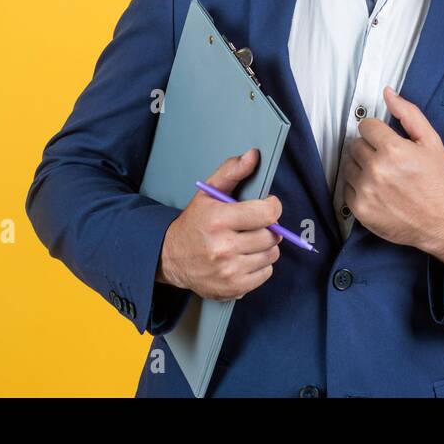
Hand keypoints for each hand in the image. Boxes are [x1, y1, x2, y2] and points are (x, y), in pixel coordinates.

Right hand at [156, 148, 282, 300]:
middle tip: (254, 226)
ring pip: (271, 255)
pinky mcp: (234, 288)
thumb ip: (232, 171)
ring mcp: (229, 271)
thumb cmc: (194, 223)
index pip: (266, 214)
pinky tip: (244, 258)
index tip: (268, 206)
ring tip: (247, 242)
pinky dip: (259, 266)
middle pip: (271, 236)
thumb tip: (253, 155)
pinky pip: (266, 274)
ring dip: (265, 247)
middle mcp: (223, 247)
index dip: (273, 207)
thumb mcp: (208, 193)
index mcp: (218, 219)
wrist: (170, 258)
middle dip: (268, 228)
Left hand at [338, 86, 443, 267]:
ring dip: (361, 166)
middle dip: (369, 148)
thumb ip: (408, 113)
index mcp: (393, 150)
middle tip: (387, 160)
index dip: (378, 132)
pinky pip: (346, 188)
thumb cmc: (437, 181)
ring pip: (348, 165)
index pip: (366, 126)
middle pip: (355, 144)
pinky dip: (358, 187)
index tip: (387, 142)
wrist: (441, 222)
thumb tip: (387, 93)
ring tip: (381, 175)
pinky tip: (376, 190)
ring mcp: (366, 191)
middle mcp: (376, 169)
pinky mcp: (359, 209)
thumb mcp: (431, 141)